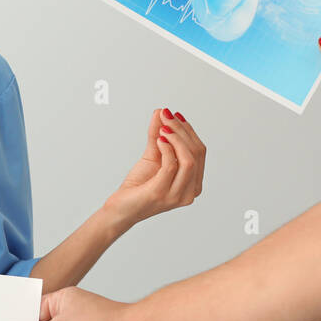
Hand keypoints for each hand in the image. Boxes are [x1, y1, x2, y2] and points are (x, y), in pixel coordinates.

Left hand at [102, 108, 205, 227]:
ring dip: (176, 138)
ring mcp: (177, 195)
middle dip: (182, 130)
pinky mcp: (161, 193)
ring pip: (188, 160)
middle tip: (166, 116)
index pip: (199, 152)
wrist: (121, 208)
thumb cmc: (139, 186)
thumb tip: (161, 111)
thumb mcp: (152, 156)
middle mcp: (190, 192)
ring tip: (162, 127)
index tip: (174, 115)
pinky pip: (171, 166)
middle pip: (196, 153)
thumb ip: (157, 135)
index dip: (188, 131)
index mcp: (193, 183)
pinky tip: (158, 139)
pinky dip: (166, 148)